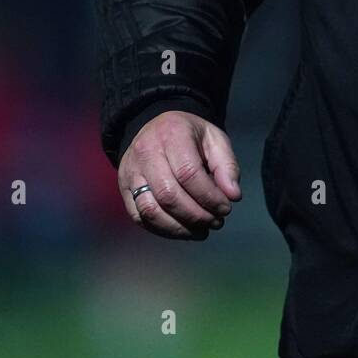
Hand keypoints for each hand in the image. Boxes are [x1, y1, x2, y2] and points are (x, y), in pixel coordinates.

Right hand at [118, 111, 241, 239]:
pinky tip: (184, 230)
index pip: (188, 173)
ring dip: (180, 228)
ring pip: (151, 210)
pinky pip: (140, 217)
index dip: (209, 196)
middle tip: (216, 222)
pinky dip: (163, 230)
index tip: (226, 208)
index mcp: (172, 134)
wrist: (157, 127)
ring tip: (202, 230)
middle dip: (196, 215)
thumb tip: (233, 196)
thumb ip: (227, 166)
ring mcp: (131, 172)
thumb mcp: (214, 139)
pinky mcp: (124, 189)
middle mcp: (146, 152)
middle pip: (168, 195)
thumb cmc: (191, 136)